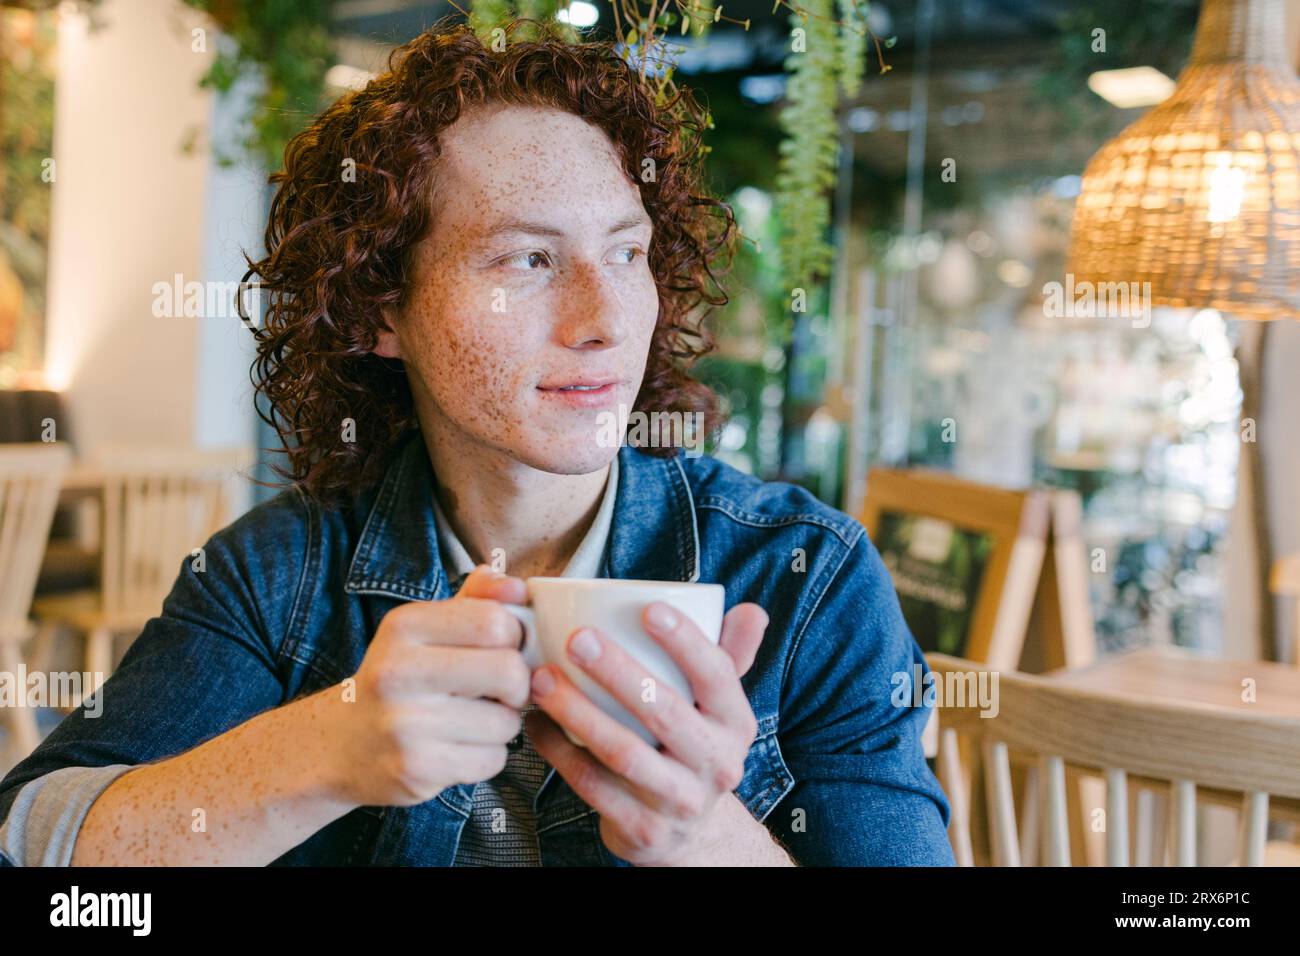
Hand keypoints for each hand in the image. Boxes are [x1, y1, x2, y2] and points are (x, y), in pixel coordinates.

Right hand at [325, 565, 531, 806]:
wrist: (342, 744)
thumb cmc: (400, 678)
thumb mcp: (426, 628)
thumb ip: (475, 600)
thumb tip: (517, 587)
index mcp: (404, 627)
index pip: (493, 621)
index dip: (515, 636)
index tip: (505, 647)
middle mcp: (398, 672)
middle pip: (507, 671)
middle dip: (518, 683)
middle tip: (503, 689)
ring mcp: (405, 725)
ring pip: (506, 722)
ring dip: (504, 724)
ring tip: (475, 719)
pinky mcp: (415, 771)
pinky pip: (492, 760)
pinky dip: (488, 755)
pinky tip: (462, 746)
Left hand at [525, 599, 768, 865]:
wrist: (690, 834)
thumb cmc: (693, 745)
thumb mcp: (718, 706)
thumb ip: (731, 655)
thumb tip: (752, 611)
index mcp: (736, 723)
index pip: (718, 676)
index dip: (686, 642)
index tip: (648, 610)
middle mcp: (717, 764)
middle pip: (666, 713)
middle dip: (619, 672)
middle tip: (578, 639)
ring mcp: (680, 802)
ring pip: (624, 753)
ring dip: (578, 713)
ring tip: (542, 679)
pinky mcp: (643, 830)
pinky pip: (593, 786)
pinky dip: (560, 753)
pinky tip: (537, 722)